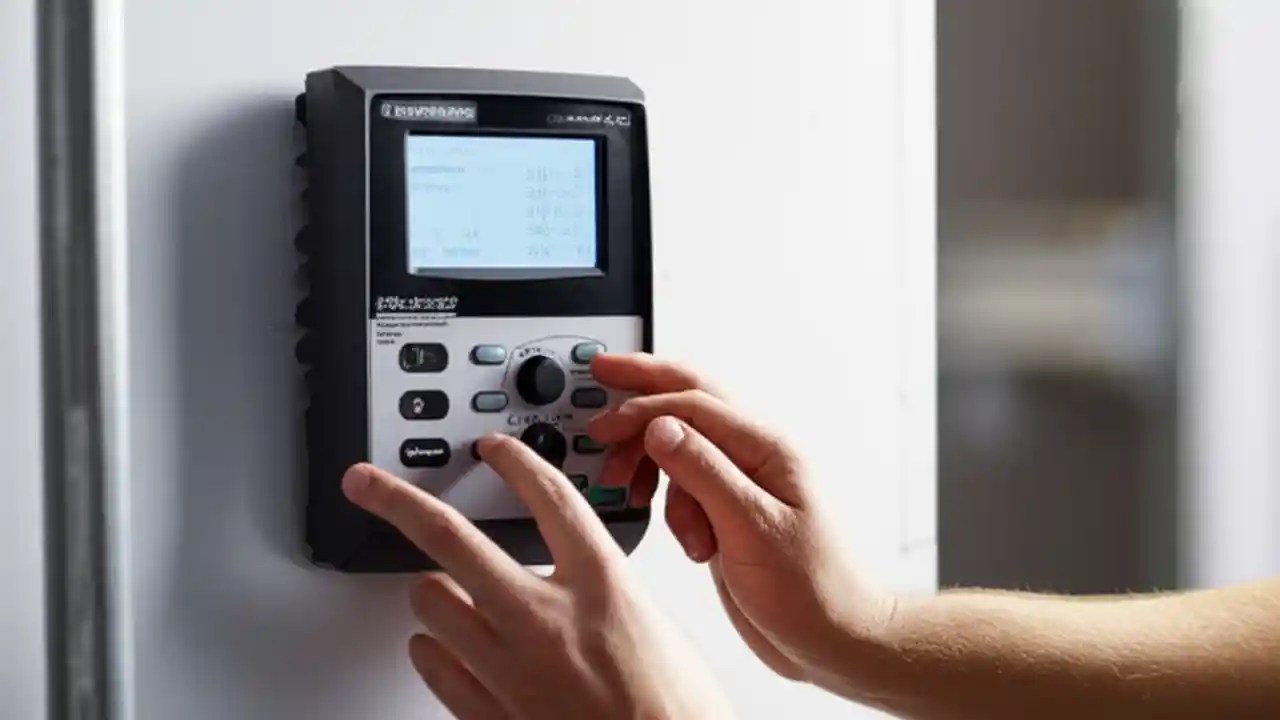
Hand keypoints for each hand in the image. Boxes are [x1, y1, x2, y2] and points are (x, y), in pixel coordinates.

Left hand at [339, 436, 731, 719]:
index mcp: (602, 585)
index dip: (514, 461)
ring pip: (428, 601)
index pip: (547, 495)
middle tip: (368, 484)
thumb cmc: (678, 715)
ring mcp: (509, 669)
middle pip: (449, 537)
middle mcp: (546, 619)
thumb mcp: (658, 627)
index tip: (494, 450)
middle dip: (395, 500)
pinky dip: (433, 649)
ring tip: (446, 592)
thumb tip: (580, 579)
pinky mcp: (488, 715)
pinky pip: (432, 664)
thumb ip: (608, 591)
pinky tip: (446, 647)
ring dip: (433, 591)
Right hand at [587, 353, 896, 689]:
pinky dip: (668, 502)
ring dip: (651, 463)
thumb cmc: (815, 590)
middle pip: (690, 401)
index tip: (603, 426)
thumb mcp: (753, 528)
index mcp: (767, 449)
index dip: (642, 406)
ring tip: (631, 491)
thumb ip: (704, 472)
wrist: (837, 640)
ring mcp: (740, 485)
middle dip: (643, 387)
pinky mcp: (729, 514)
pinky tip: (676, 533)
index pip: (693, 403)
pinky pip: (686, 486)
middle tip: (600, 378)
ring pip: (681, 445)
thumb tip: (659, 426)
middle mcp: (754, 458)